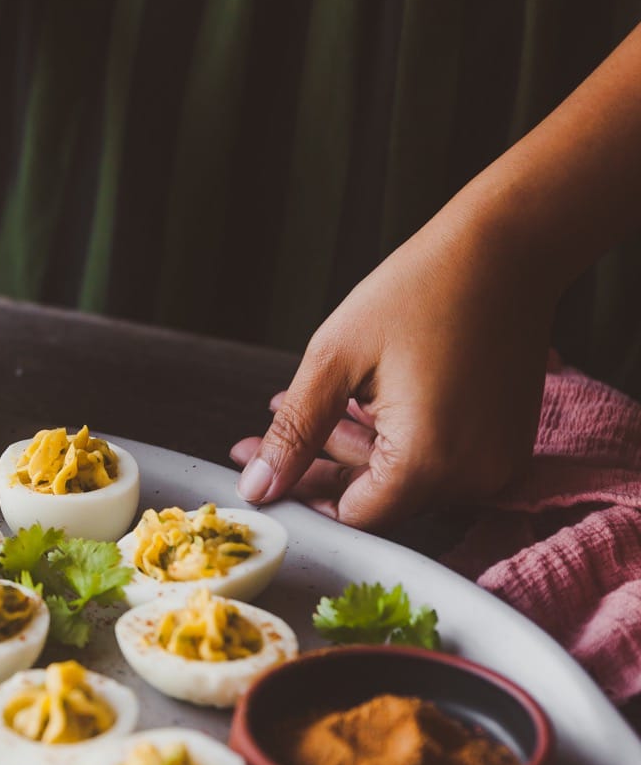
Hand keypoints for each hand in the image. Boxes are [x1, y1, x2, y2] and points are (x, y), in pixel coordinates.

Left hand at [229, 209, 553, 528]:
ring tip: (308, 406)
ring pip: (407, 479)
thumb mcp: (336, 359)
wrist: (506, 249)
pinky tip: (359, 404)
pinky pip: (440, 459)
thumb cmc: (421, 290)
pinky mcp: (507, 442)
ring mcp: (497, 462)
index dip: (302, 495)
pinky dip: (397, 440)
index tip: (262, 471)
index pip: (353, 516)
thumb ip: (295, 432)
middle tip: (263, 437)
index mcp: (429, 462)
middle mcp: (472, 476)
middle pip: (380, 500)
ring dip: (355, 450)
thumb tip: (257, 487)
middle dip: (320, 467)